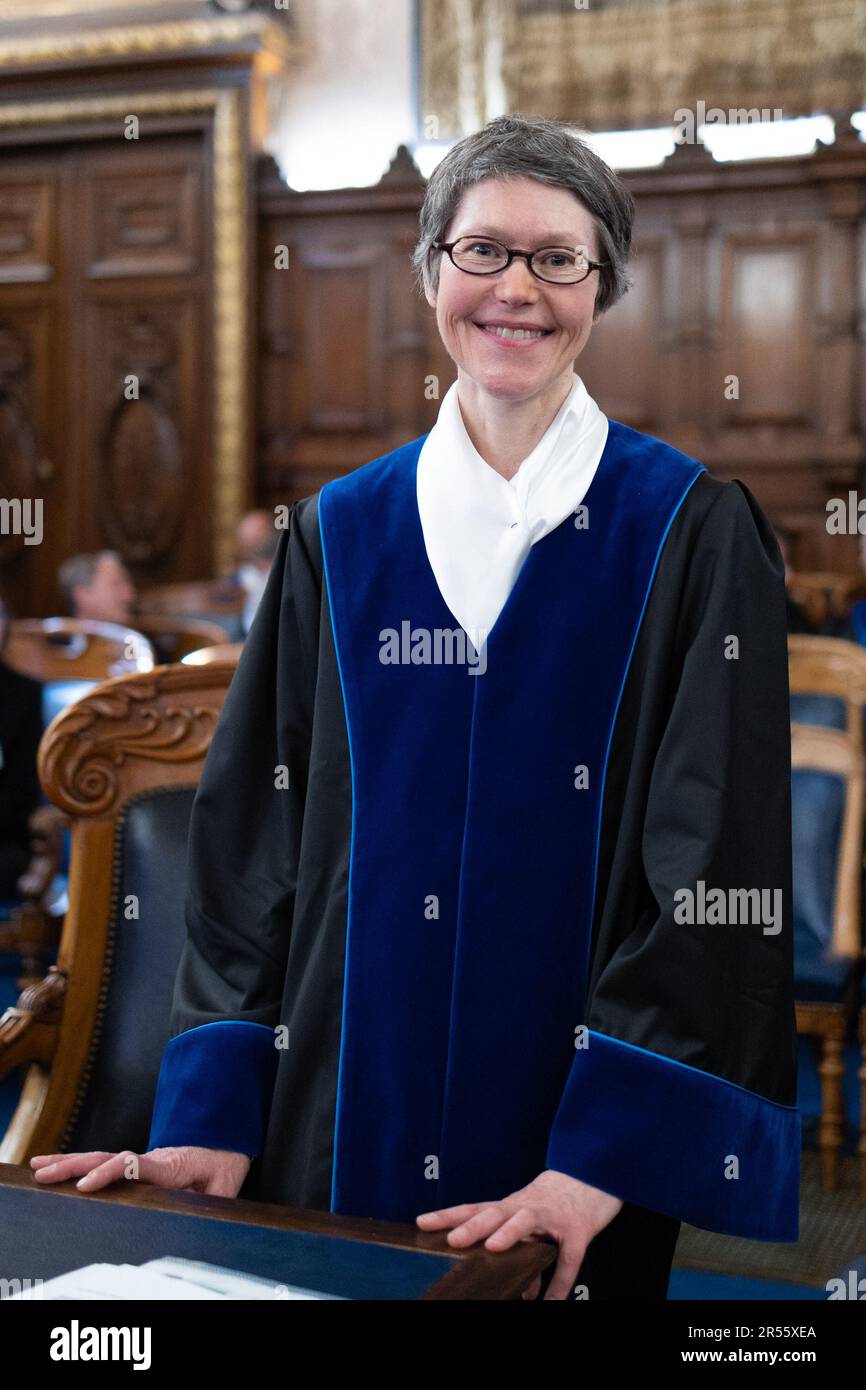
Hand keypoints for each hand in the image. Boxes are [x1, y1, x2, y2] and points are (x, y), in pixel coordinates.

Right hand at [29, 1147, 250, 1197]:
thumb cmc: (224, 1165)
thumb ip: (212, 1199)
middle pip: (106, 1159)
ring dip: (69, 1163)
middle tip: (44, 1173)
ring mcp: (140, 1161)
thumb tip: (203, 1213)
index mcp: (169, 1165)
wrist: (225, 1143)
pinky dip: (79, 1165)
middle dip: (73, 1167)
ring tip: (39, 1167)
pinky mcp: (136, 1165)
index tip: (86, 1187)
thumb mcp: (225, 1185)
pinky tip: (58, 1168)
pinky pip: (104, 1163)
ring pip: (100, 1158)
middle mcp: (149, 1160)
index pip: (133, 1166)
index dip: (109, 1174)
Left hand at [416, 1169, 622, 1299]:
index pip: (474, 1209)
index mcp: (509, 1206)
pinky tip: (550, 1301)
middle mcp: (525, 1207)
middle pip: (495, 1212)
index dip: (448, 1215)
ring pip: (527, 1220)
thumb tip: (516, 1290)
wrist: (591, 1180)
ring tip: (493, 1248)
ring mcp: (551, 1217)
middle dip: (473, 1226)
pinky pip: (568, 1257)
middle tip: (453, 1240)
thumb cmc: (552, 1204)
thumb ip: (518, 1253)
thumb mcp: (530, 1224)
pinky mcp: (578, 1230)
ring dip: (510, 1233)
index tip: (422, 1222)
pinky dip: (559, 1280)